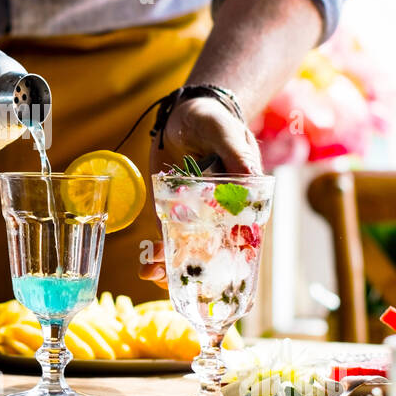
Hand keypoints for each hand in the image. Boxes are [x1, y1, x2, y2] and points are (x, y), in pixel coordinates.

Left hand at [138, 96, 262, 285]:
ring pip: (189, 251)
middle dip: (198, 273)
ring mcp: (195, 215)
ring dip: (173, 268)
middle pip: (216, 252)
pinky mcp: (171, 212)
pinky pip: (167, 238)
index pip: (245, 237)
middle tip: (175, 281)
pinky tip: (147, 263)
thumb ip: (237, 155)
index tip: (223, 282)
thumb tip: (248, 180)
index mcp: (244, 200)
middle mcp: (221, 213)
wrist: (183, 113)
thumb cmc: (214, 120)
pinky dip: (158, 253)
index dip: (236, 262)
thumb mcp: (226, 133)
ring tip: (153, 274)